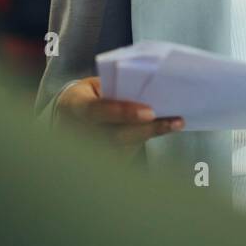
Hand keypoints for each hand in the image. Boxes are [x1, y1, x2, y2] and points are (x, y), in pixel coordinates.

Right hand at [55, 76, 182, 154]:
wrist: (68, 117)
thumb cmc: (87, 95)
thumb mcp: (93, 85)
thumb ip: (115, 88)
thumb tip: (149, 88)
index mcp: (74, 105)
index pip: (96, 111)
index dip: (123, 112)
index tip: (149, 112)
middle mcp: (78, 132)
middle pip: (116, 136)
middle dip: (147, 129)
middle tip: (173, 121)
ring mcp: (89, 151)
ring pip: (125, 147)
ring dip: (153, 134)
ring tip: (177, 123)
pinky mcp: (102, 160)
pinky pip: (128, 152)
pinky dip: (149, 137)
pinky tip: (169, 127)